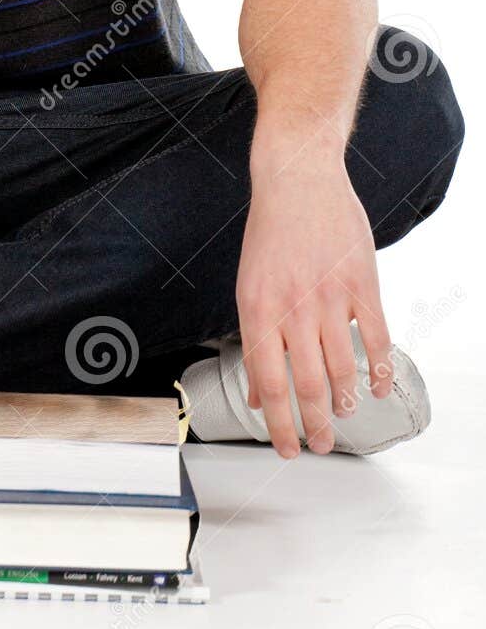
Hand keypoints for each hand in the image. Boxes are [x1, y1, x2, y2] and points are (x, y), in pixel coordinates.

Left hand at [235, 155, 393, 456]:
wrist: (298, 179)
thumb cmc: (270, 235)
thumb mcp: (249, 286)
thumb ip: (255, 340)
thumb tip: (255, 391)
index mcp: (257, 311)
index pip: (267, 385)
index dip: (277, 425)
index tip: (286, 449)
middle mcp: (293, 309)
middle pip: (306, 386)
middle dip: (314, 426)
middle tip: (321, 446)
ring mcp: (330, 298)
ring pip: (342, 369)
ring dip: (345, 403)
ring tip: (344, 418)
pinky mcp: (362, 285)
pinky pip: (375, 339)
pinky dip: (379, 371)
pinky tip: (378, 389)